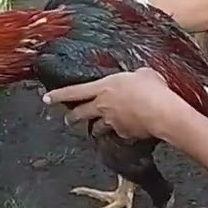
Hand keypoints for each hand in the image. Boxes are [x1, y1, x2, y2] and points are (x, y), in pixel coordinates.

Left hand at [42, 69, 187, 139]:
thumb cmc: (152, 89)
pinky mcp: (123, 134)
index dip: (58, 95)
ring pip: (97, 128)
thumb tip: (138, 78)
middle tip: (68, 120)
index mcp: (104, 87)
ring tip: (97, 129)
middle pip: (80, 114)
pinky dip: (120, 133)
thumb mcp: (143, 73)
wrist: (161, 112)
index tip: (46, 98)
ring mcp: (112, 122)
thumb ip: (134, 76)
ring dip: (95, 128)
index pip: (74, 91)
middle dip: (72, 118)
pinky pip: (119, 133)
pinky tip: (128, 131)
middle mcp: (103, 106)